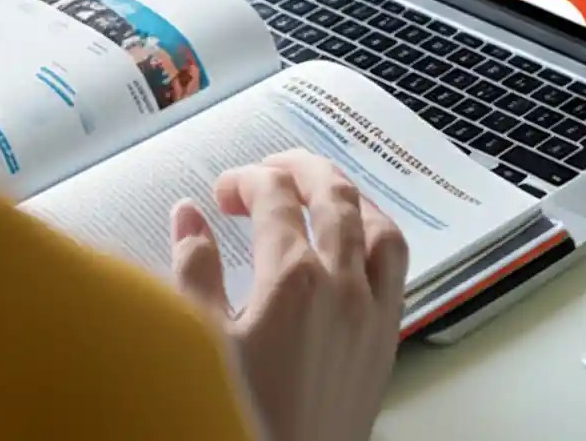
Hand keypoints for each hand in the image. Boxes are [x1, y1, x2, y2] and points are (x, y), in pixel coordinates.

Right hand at [171, 150, 408, 440]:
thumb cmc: (240, 419)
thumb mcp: (198, 343)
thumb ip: (193, 270)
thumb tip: (188, 216)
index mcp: (294, 280)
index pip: (276, 197)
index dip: (246, 181)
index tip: (222, 194)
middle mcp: (344, 287)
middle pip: (334, 194)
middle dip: (300, 169)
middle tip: (269, 171)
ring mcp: (373, 313)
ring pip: (378, 225)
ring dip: (349, 196)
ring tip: (320, 193)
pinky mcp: (387, 341)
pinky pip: (396, 267)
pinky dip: (377, 237)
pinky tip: (356, 245)